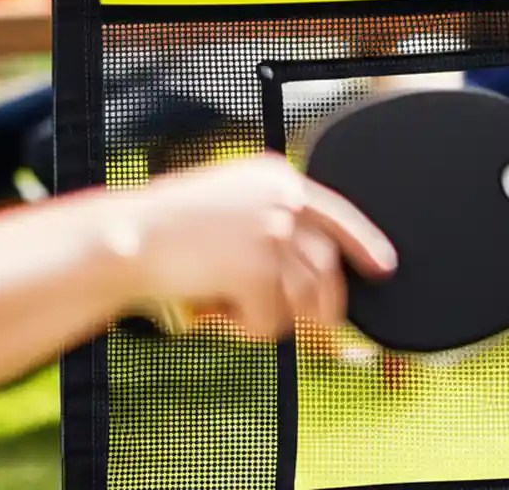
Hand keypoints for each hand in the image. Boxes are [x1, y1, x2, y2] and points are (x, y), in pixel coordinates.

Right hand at [121, 155, 396, 339]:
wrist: (125, 238)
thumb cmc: (163, 230)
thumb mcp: (225, 207)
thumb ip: (268, 224)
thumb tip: (311, 275)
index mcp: (274, 177)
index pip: (336, 213)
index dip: (364, 243)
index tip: (383, 267)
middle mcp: (282, 199)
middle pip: (326, 269)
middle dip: (318, 308)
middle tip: (298, 329)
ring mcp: (274, 232)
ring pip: (302, 301)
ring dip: (266, 319)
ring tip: (224, 310)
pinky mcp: (259, 268)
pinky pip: (271, 324)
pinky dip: (242, 330)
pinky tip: (211, 312)